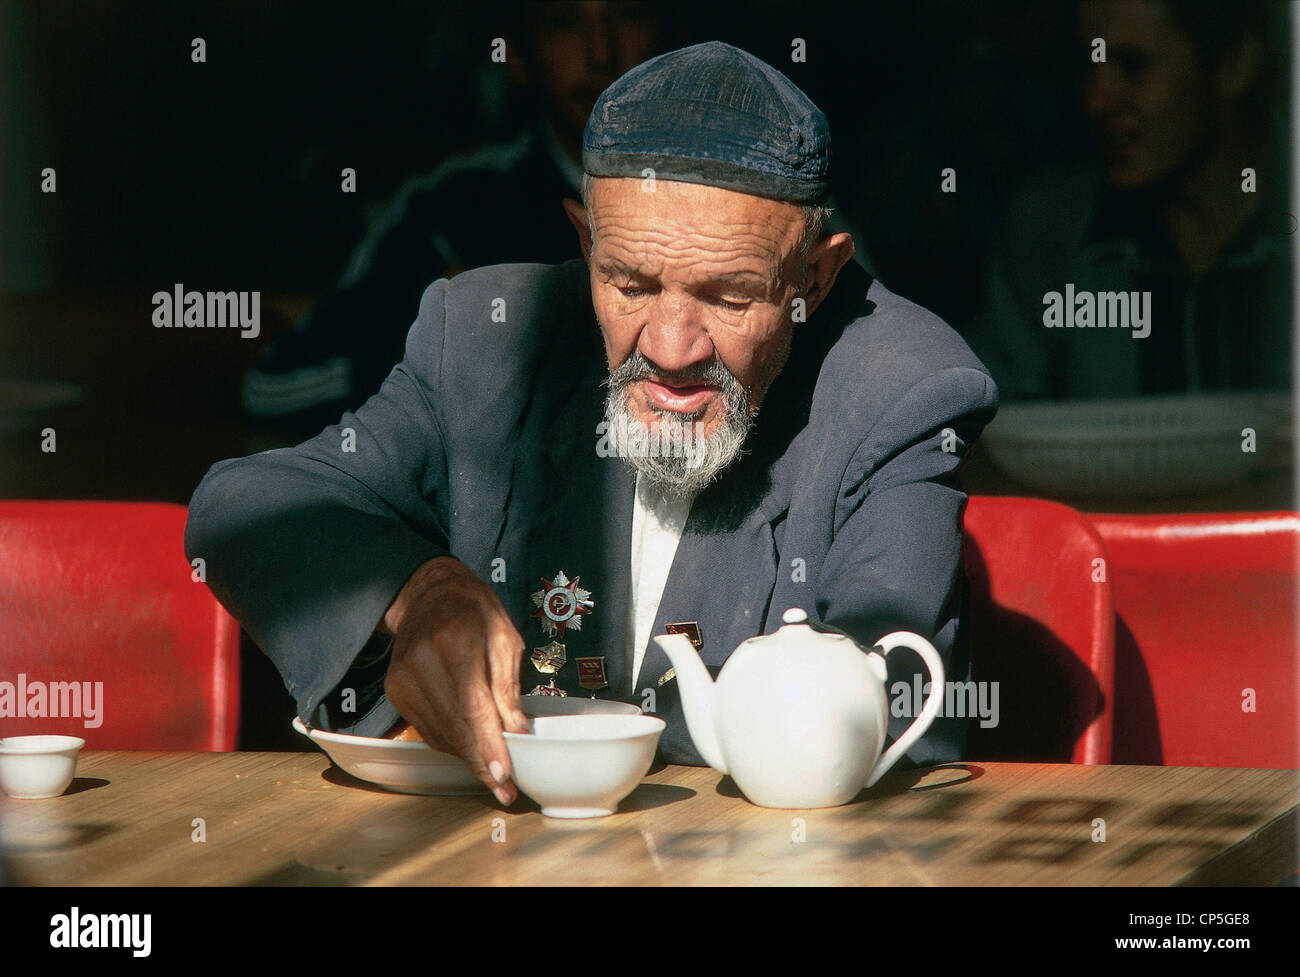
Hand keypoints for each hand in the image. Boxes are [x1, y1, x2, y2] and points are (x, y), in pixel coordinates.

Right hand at [382, 556, 529, 804]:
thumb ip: (507, 686)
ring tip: (492, 769)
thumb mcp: (503, 637)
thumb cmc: (473, 611)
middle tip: (504, 788)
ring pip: (440, 734)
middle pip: (455, 727)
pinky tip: (470, 744)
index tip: (502, 776)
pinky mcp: (395, 690)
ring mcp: (403, 679)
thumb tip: (516, 732)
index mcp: (455, 642)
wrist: (427, 595)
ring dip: (468, 756)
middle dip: (482, 762)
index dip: (488, 745)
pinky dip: (451, 742)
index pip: (473, 706)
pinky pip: (427, 729)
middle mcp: (422, 662)